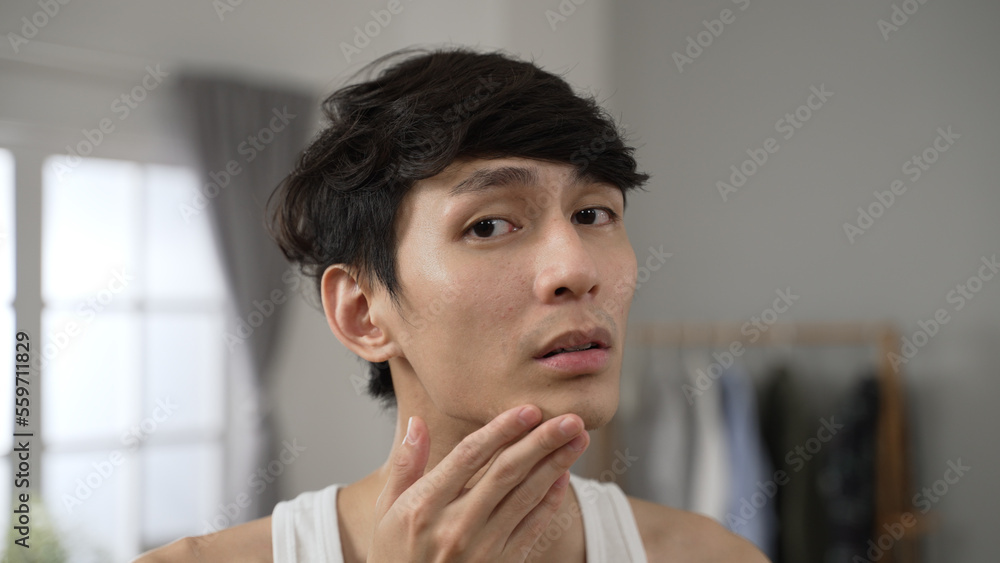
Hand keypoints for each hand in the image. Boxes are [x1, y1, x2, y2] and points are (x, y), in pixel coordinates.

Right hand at [367, 405, 589, 561]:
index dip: (501, 430)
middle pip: (506, 473)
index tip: (528, 409)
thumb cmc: (395, 555)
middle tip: (570, 417)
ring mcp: (482, 549)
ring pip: (526, 497)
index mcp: (423, 506)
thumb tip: (417, 423)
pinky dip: (551, 499)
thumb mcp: (386, 510)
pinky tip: (564, 475)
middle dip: (542, 441)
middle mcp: (455, 527)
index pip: (469, 457)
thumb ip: (405, 465)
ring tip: (577, 438)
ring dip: (556, 464)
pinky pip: (533, 527)